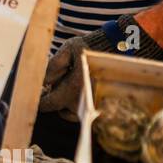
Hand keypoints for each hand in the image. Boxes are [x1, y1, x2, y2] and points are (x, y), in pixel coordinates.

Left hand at [38, 16, 162, 117]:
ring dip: (65, 106)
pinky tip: (78, 95)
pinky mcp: (104, 106)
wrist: (125, 49)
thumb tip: (42, 82)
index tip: (38, 97)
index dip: (40, 101)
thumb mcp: (70, 48)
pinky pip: (86, 114)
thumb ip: (53, 66)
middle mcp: (85, 100)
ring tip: (65, 91)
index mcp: (74, 87)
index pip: (50, 103)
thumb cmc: (95, 47)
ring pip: (72, 114)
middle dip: (53, 101)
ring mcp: (95, 105)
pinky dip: (78, 107)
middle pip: (59, 110)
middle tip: (51, 91)